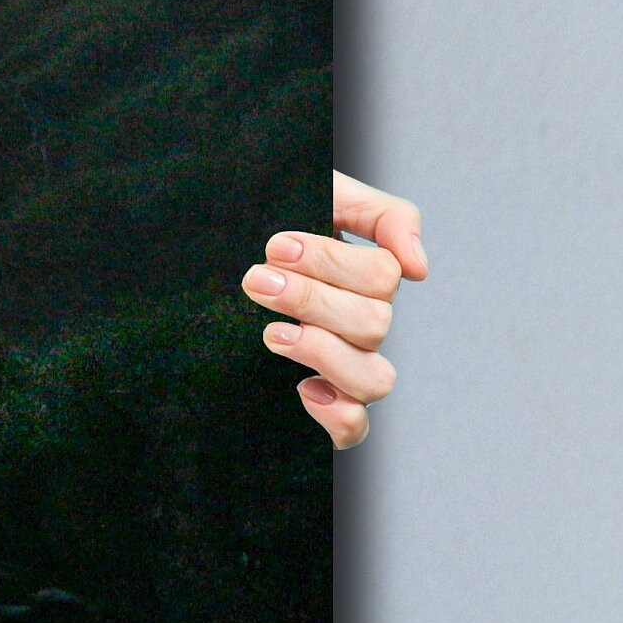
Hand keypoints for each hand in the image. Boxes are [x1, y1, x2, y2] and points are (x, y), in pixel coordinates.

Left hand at [245, 171, 426, 448]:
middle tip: (257, 280)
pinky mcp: (322, 403)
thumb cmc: (266, 222)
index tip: (275, 246)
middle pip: (373, 324)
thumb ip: (383, 215)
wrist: (204, 253)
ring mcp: (344, 366)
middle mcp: (361, 324)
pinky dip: (337, 413)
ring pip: (375, 379)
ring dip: (323, 352)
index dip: (332, 263)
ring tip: (272, 333)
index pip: (382, 276)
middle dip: (310, 299)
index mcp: (364, 277)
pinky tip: (301, 387)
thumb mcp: (322, 195)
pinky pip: (355, 428)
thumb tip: (419, 268)